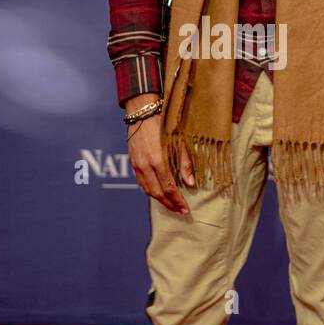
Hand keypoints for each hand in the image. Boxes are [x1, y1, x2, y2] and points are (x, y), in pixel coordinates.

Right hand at [124, 94, 195, 214]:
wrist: (143, 112)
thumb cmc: (164, 124)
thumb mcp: (179, 142)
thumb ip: (185, 163)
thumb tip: (190, 183)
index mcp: (158, 161)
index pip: (169, 189)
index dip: (177, 201)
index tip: (185, 210)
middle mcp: (145, 166)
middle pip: (157, 193)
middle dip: (169, 205)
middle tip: (180, 212)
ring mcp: (137, 165)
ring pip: (147, 190)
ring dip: (159, 200)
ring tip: (170, 205)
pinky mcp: (133, 162)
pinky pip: (141, 182)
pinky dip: (150, 190)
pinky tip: (158, 192)